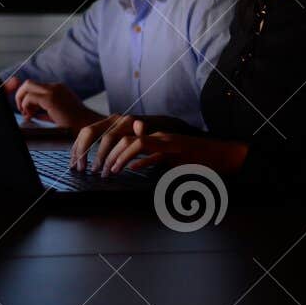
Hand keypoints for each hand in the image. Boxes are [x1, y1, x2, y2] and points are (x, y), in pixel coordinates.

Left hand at [10, 77, 102, 128]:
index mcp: (58, 89)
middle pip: (28, 83)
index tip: (26, 109)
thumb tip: (30, 112)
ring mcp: (54, 90)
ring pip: (27, 86)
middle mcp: (56, 86)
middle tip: (22, 110)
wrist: (89, 125)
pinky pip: (30, 97)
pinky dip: (26, 106)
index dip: (26, 96)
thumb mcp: (57, 114)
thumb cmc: (75, 123)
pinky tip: (31, 115)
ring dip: (22, 100)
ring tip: (28, 114)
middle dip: (20, 95)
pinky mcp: (51, 98)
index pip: (35, 86)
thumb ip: (44, 111)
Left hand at [70, 115, 246, 177]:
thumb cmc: (192, 159)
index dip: (96, 145)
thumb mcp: (163, 158)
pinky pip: (150, 150)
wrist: (220, 155)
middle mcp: (151, 132)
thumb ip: (145, 158)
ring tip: (109, 172)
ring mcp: (162, 138)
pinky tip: (129, 169)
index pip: (111, 132)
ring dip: (116, 157)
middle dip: (100, 152)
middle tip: (92, 170)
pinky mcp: (173, 148)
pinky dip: (138, 159)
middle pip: (115, 134)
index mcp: (145, 133)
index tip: (85, 161)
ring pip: (130, 142)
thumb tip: (128, 165)